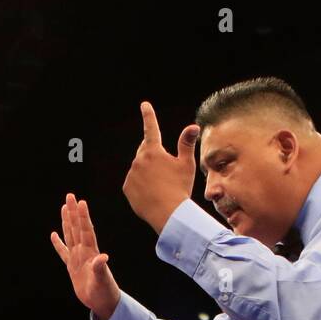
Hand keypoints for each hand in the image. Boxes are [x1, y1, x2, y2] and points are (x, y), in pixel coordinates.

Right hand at [51, 193, 120, 319]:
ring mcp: (78, 258)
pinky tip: (54, 234)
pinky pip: (63, 252)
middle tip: (70, 196)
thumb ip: (100, 268)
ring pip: (71, 235)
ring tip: (64, 208)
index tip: (81, 202)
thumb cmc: (105, 292)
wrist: (103, 302)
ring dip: (68, 222)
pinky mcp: (72, 267)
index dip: (83, 217)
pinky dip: (58, 243)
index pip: (86, 231)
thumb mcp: (102, 281)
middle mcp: (84, 252)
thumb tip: (103, 257)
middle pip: (77, 228)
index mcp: (91, 253)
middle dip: (74, 212)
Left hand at [122, 101, 199, 233]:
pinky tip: (152, 193)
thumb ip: (186, 144)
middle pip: (145, 149)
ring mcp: (131, 174)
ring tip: (161, 185)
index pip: (151, 128)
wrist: (167, 214)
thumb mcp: (186, 165)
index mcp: (154, 151)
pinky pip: (134, 182)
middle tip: (166, 168)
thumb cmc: (180, 188)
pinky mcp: (127, 187)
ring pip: (139, 167)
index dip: (148, 115)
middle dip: (153, 153)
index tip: (144, 105)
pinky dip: (141, 184)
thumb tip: (193, 126)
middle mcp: (139, 160)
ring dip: (148, 171)